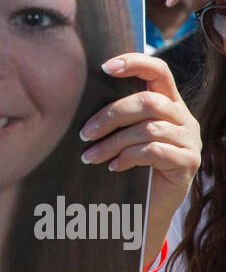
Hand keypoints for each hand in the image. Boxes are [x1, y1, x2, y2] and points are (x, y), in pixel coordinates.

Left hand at [78, 53, 200, 251]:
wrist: (149, 208)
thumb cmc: (131, 167)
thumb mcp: (126, 134)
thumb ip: (119, 115)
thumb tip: (82, 96)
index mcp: (169, 103)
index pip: (159, 71)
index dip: (135, 62)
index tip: (104, 67)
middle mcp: (183, 117)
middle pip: (149, 102)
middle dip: (112, 115)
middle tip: (85, 133)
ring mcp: (189, 140)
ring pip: (148, 129)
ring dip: (113, 142)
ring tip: (90, 157)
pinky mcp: (189, 162)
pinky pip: (154, 152)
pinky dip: (129, 157)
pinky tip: (114, 167)